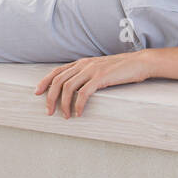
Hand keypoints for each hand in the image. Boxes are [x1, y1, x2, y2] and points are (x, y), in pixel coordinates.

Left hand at [33, 51, 152, 117]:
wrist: (140, 62)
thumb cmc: (123, 68)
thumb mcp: (101, 68)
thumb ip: (88, 74)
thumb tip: (78, 88)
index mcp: (82, 62)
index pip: (57, 71)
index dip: (45, 82)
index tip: (37, 92)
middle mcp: (84, 64)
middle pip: (58, 80)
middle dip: (50, 97)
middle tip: (49, 112)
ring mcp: (92, 70)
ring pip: (68, 87)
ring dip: (63, 104)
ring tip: (64, 116)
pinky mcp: (101, 77)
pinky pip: (84, 93)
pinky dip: (78, 104)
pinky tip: (78, 112)